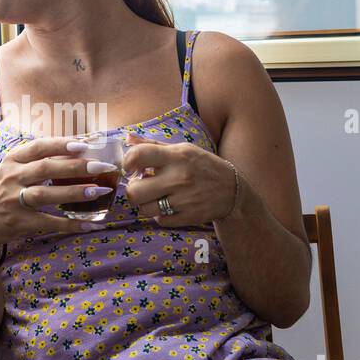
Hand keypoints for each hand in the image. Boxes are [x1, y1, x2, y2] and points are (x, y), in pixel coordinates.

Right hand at [0, 135, 119, 243]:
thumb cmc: (3, 191)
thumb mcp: (12, 170)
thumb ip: (37, 161)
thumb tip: (77, 149)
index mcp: (12, 160)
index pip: (39, 147)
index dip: (61, 145)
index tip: (84, 144)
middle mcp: (12, 178)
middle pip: (46, 169)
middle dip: (75, 167)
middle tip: (101, 166)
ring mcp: (14, 201)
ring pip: (46, 194)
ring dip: (74, 192)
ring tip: (98, 191)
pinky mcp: (19, 222)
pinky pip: (48, 222)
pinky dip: (70, 224)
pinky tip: (89, 224)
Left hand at [122, 131, 236, 225]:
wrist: (232, 190)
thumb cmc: (202, 166)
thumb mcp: (182, 149)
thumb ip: (153, 145)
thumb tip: (127, 138)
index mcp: (176, 156)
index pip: (138, 156)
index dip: (127, 163)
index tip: (130, 168)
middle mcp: (178, 178)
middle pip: (135, 191)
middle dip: (134, 189)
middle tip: (142, 186)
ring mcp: (183, 200)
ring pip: (144, 209)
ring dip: (146, 204)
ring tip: (155, 197)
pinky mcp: (188, 217)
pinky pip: (160, 220)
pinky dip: (160, 215)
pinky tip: (169, 206)